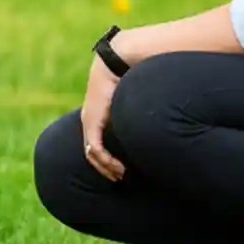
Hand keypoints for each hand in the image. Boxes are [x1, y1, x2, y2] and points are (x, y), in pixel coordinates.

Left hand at [80, 57, 125, 181]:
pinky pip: (95, 148)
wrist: (116, 63)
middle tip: (120, 179)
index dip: (107, 160)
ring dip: (106, 167)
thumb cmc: (129, 77)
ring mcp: (89, 121)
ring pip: (92, 154)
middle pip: (92, 153)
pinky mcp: (92, 121)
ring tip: (120, 175)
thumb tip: (154, 119)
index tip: (122, 170)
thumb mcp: (131, 100)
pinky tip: (118, 167)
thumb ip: (136, 113)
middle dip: (105, 168)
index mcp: (97, 115)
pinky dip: (105, 160)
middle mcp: (89, 119)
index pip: (96, 144)